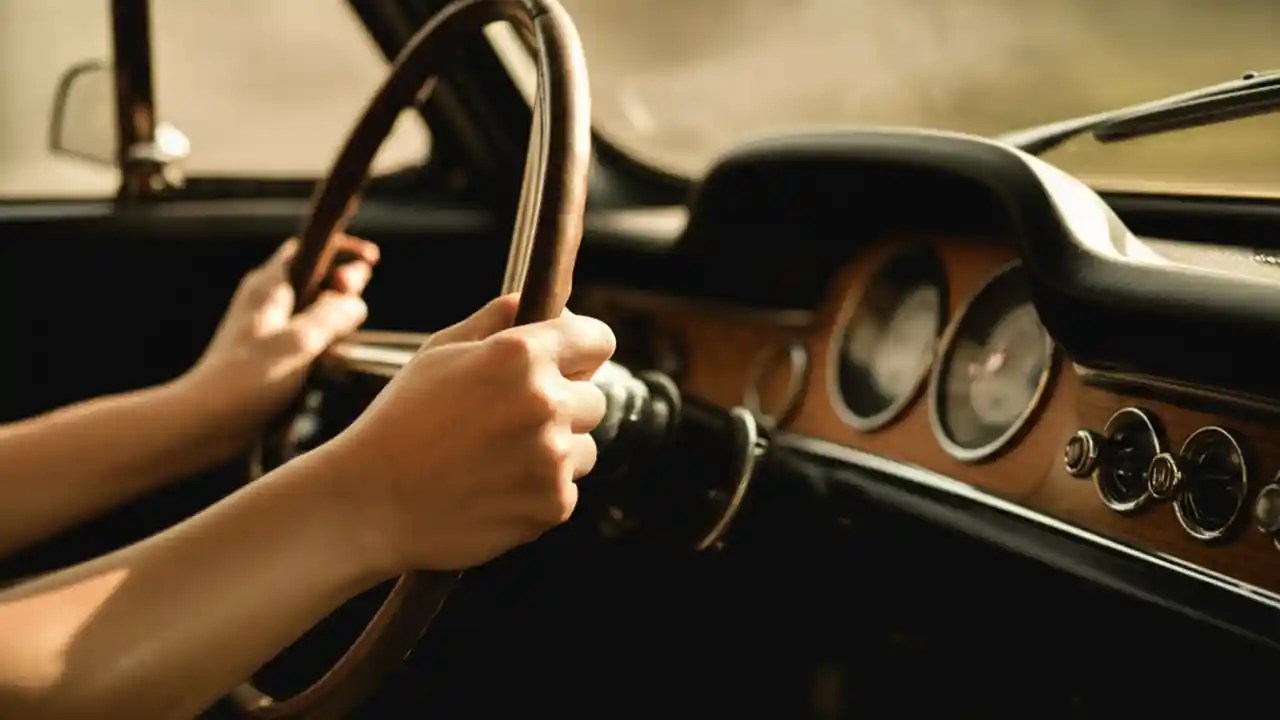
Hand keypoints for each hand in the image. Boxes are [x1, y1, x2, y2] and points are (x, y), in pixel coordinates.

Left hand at [184, 236, 378, 444]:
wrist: (205, 423)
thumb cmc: (247, 380)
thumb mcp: (300, 342)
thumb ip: (333, 315)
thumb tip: (355, 303)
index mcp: (270, 285)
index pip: (311, 247)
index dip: (343, 251)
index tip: (372, 262)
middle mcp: (268, 301)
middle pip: (319, 280)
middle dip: (344, 291)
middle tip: (353, 316)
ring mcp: (269, 330)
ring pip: (316, 314)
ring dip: (336, 326)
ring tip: (337, 351)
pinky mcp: (271, 357)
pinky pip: (309, 342)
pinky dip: (324, 349)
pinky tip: (326, 371)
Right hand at [317, 294, 615, 572]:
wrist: (370, 503)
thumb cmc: (400, 421)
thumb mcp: (439, 353)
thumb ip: (496, 320)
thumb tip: (538, 300)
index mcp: (521, 355)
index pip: (597, 339)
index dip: (583, 349)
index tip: (571, 361)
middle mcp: (546, 402)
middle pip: (594, 398)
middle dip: (564, 405)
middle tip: (513, 420)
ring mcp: (553, 457)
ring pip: (584, 447)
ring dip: (555, 451)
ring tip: (497, 458)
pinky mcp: (553, 504)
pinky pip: (566, 489)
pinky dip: (538, 491)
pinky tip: (494, 488)